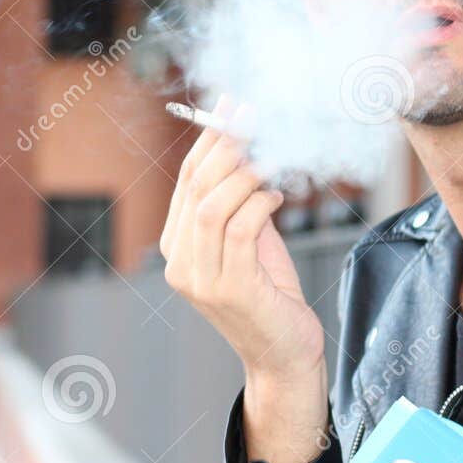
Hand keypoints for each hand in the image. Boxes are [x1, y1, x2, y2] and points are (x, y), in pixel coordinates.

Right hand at [159, 95, 325, 382]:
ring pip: (212, 207)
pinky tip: (277, 195)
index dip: (208, 140)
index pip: (187, 181)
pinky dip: (259, 204)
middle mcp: (180, 264)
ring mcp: (201, 279)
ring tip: (269, 160)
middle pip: (196, 188)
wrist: (284, 354)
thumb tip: (250, 148)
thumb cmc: (271, 296)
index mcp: (178, 248)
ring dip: (243, 174)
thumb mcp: (251, 241)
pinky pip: (239, 230)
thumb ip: (241, 203)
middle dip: (225, 146)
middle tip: (251, 118)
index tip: (231, 107)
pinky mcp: (230, 289)